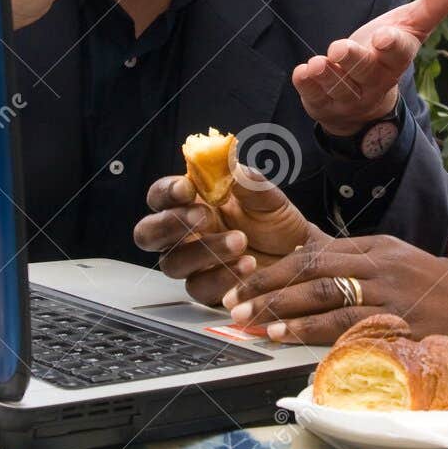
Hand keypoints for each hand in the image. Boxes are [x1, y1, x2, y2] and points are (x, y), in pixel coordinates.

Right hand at [133, 167, 327, 307]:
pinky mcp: (208, 289)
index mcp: (191, 203)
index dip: (166, 192)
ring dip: (204, 251)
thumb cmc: (274, 220)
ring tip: (240, 241)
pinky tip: (247, 265)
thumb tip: (226, 159)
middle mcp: (184, 234)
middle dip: (170, 224)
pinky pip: (200, 288)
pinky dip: (222, 276)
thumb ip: (245, 180)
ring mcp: (193, 264)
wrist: (299, 253)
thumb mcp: (266, 196)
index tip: (187, 188)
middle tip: (203, 217)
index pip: (160, 196)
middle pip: (148, 234)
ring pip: (173, 263)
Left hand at [220, 234, 447, 344]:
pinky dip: (310, 331)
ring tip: (252, 320)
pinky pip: (346, 324)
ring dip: (281, 308)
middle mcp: (382, 264)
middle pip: (311, 267)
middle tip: (234, 300)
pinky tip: (287, 337)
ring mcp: (391, 292)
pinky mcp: (398, 321)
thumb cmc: (446, 298)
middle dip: (266, 283)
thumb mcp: (404, 269)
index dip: (274, 266)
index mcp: (379, 248)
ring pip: (323, 293)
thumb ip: (361, 268)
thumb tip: (313, 270)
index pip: (315, 250)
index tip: (244, 280)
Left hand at [293, 0, 447, 136]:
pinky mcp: (322, 103)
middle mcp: (373, 81)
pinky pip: (314, 96)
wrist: (365, 104)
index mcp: (395, 61)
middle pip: (365, 72)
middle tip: (340, 47)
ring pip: (339, 87)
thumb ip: (431, 7)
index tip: (385, 36)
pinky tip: (302, 72)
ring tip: (318, 62)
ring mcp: (348, 96)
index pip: (399, 54)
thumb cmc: (386, 54)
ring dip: (328, 74)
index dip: (392, 45)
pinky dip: (308, 85)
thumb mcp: (408, 29)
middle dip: (354, 60)